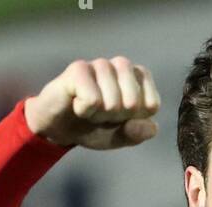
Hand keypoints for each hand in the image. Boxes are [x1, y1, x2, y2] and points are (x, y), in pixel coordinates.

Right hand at [24, 57, 159, 150]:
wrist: (59, 129)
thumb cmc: (92, 128)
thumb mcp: (119, 137)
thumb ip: (137, 134)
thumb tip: (152, 127)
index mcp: (137, 79)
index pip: (152, 104)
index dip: (134, 120)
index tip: (120, 119)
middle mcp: (121, 66)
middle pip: (133, 103)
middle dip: (116, 119)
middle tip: (101, 115)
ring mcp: (100, 64)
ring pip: (113, 102)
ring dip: (98, 115)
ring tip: (88, 110)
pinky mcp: (79, 68)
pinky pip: (93, 99)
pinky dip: (84, 110)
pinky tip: (76, 103)